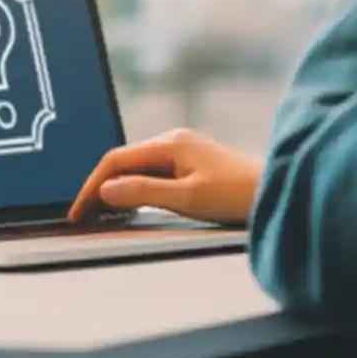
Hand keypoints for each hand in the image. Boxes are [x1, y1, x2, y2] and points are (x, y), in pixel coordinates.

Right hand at [67, 129, 262, 224]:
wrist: (278, 189)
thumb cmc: (237, 194)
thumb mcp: (187, 197)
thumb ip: (144, 193)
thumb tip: (106, 189)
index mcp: (169, 144)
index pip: (116, 161)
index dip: (92, 186)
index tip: (78, 211)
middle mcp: (174, 141)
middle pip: (124, 162)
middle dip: (100, 188)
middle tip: (84, 216)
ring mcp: (184, 151)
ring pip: (138, 168)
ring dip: (117, 189)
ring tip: (101, 213)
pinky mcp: (193, 164)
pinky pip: (153, 173)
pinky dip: (136, 189)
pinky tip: (132, 205)